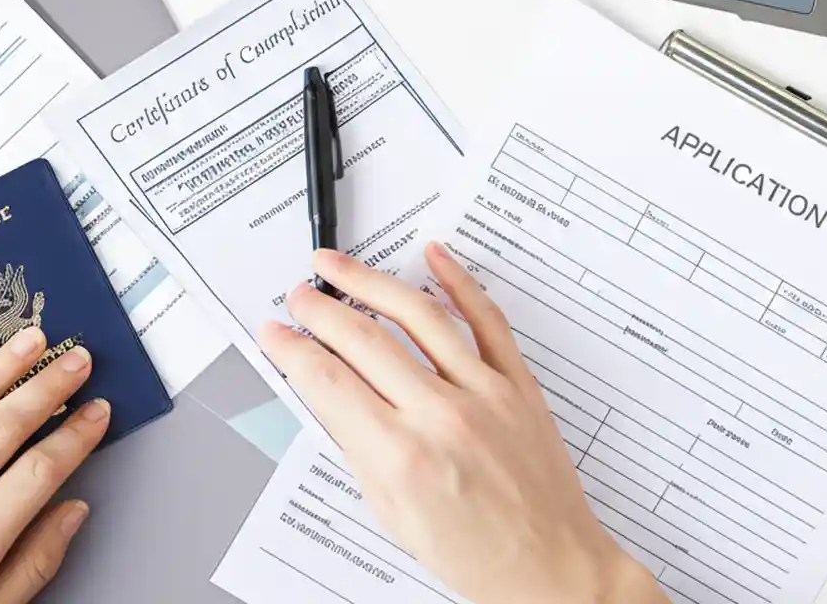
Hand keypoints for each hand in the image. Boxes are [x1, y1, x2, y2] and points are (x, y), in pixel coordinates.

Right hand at [259, 245, 667, 603]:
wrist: (551, 570)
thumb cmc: (476, 555)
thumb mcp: (391, 515)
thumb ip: (358, 448)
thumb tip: (328, 395)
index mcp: (400, 459)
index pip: (326, 382)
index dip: (291, 350)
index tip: (275, 334)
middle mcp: (441, 417)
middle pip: (363, 339)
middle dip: (320, 309)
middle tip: (299, 294)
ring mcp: (484, 394)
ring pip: (418, 315)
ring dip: (369, 281)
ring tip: (338, 264)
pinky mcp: (518, 384)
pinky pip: (486, 318)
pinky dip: (458, 280)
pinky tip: (432, 255)